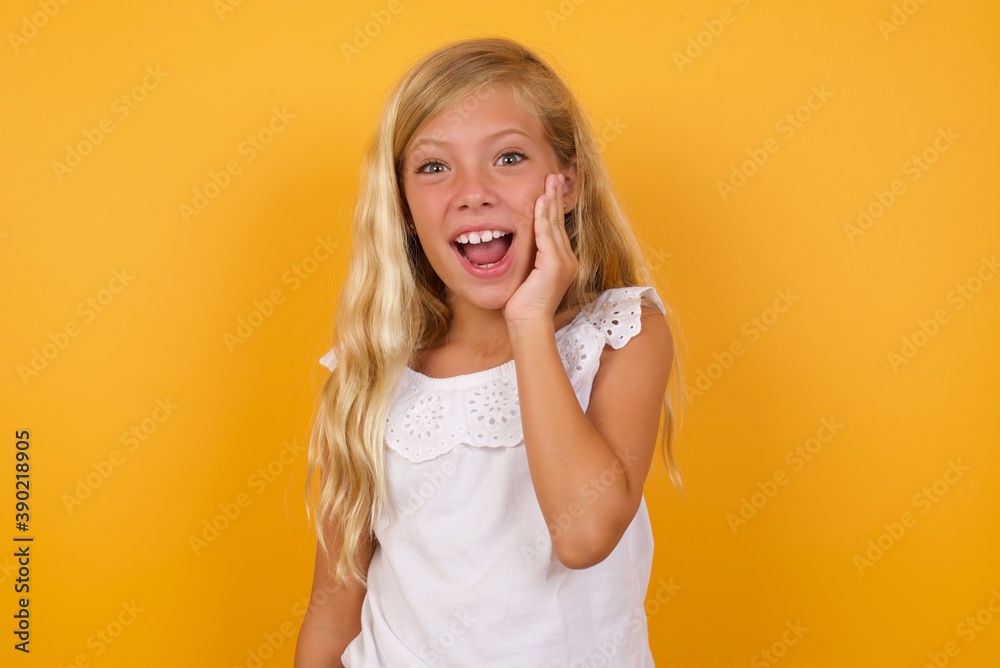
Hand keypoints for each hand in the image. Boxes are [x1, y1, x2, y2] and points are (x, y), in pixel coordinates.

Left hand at [503, 173, 578, 328]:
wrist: (528, 322)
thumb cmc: (523, 304)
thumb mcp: (527, 275)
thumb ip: (530, 258)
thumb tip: (521, 243)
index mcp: (562, 262)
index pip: (557, 229)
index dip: (554, 207)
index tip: (551, 188)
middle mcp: (568, 260)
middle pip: (559, 222)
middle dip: (556, 197)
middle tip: (555, 176)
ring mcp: (564, 262)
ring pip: (554, 226)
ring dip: (551, 201)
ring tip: (550, 181)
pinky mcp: (555, 265)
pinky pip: (546, 236)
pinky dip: (543, 217)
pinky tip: (541, 201)